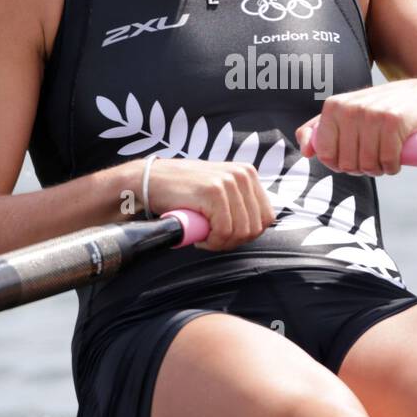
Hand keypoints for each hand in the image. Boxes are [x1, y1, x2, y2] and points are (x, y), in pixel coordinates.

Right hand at [144, 157, 275, 250]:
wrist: (149, 181)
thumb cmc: (183, 192)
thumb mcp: (219, 190)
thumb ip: (239, 202)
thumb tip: (256, 227)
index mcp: (248, 174)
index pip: (267, 217)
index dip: (247, 234)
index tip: (226, 236)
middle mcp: (242, 174)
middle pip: (256, 227)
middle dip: (234, 241)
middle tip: (211, 239)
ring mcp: (228, 181)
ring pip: (241, 232)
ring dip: (220, 243)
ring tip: (203, 236)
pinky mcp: (213, 191)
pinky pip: (224, 231)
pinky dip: (211, 241)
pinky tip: (197, 236)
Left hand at [294, 80, 416, 175]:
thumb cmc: (379, 111)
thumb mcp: (346, 113)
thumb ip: (319, 130)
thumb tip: (306, 151)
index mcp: (333, 107)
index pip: (325, 153)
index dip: (339, 163)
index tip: (352, 157)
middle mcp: (350, 108)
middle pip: (346, 163)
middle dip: (361, 168)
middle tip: (372, 158)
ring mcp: (371, 114)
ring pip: (367, 164)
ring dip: (378, 169)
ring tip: (384, 158)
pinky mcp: (393, 122)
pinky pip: (387, 160)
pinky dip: (393, 167)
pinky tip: (396, 159)